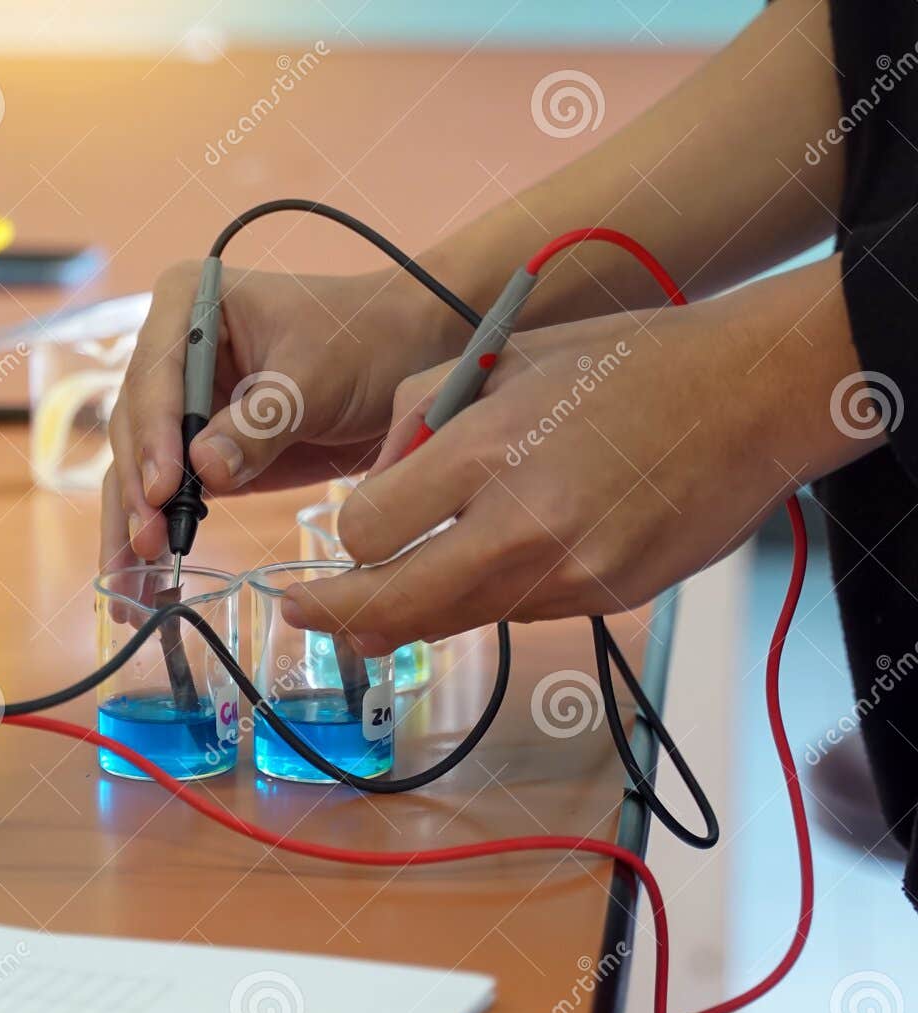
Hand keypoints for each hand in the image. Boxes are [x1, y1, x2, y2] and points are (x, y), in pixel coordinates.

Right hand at [100, 262, 461, 568]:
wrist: (410, 357)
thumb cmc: (369, 341)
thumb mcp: (318, 376)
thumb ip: (261, 422)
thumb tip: (203, 472)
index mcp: (188, 304)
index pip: (157, 375)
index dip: (155, 435)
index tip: (163, 489)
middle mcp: (171, 351)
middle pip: (136, 427)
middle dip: (139, 491)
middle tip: (149, 544)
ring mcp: (181, 404)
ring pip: (139, 469)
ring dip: (132, 528)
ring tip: (130, 587)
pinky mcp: (200, 450)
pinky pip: (168, 495)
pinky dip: (158, 535)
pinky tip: (145, 583)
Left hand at [284, 259, 869, 651]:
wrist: (752, 396)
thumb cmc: (622, 362)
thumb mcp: (502, 358)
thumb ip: (419, 417)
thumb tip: (375, 482)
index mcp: (487, 450)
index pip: (367, 531)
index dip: (346, 535)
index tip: (346, 530)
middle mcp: (523, 525)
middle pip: (393, 605)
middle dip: (334, 614)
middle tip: (296, 612)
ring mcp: (569, 573)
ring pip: (453, 619)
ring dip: (405, 615)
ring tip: (363, 612)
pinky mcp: (604, 598)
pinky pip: (514, 611)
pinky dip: (483, 596)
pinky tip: (484, 566)